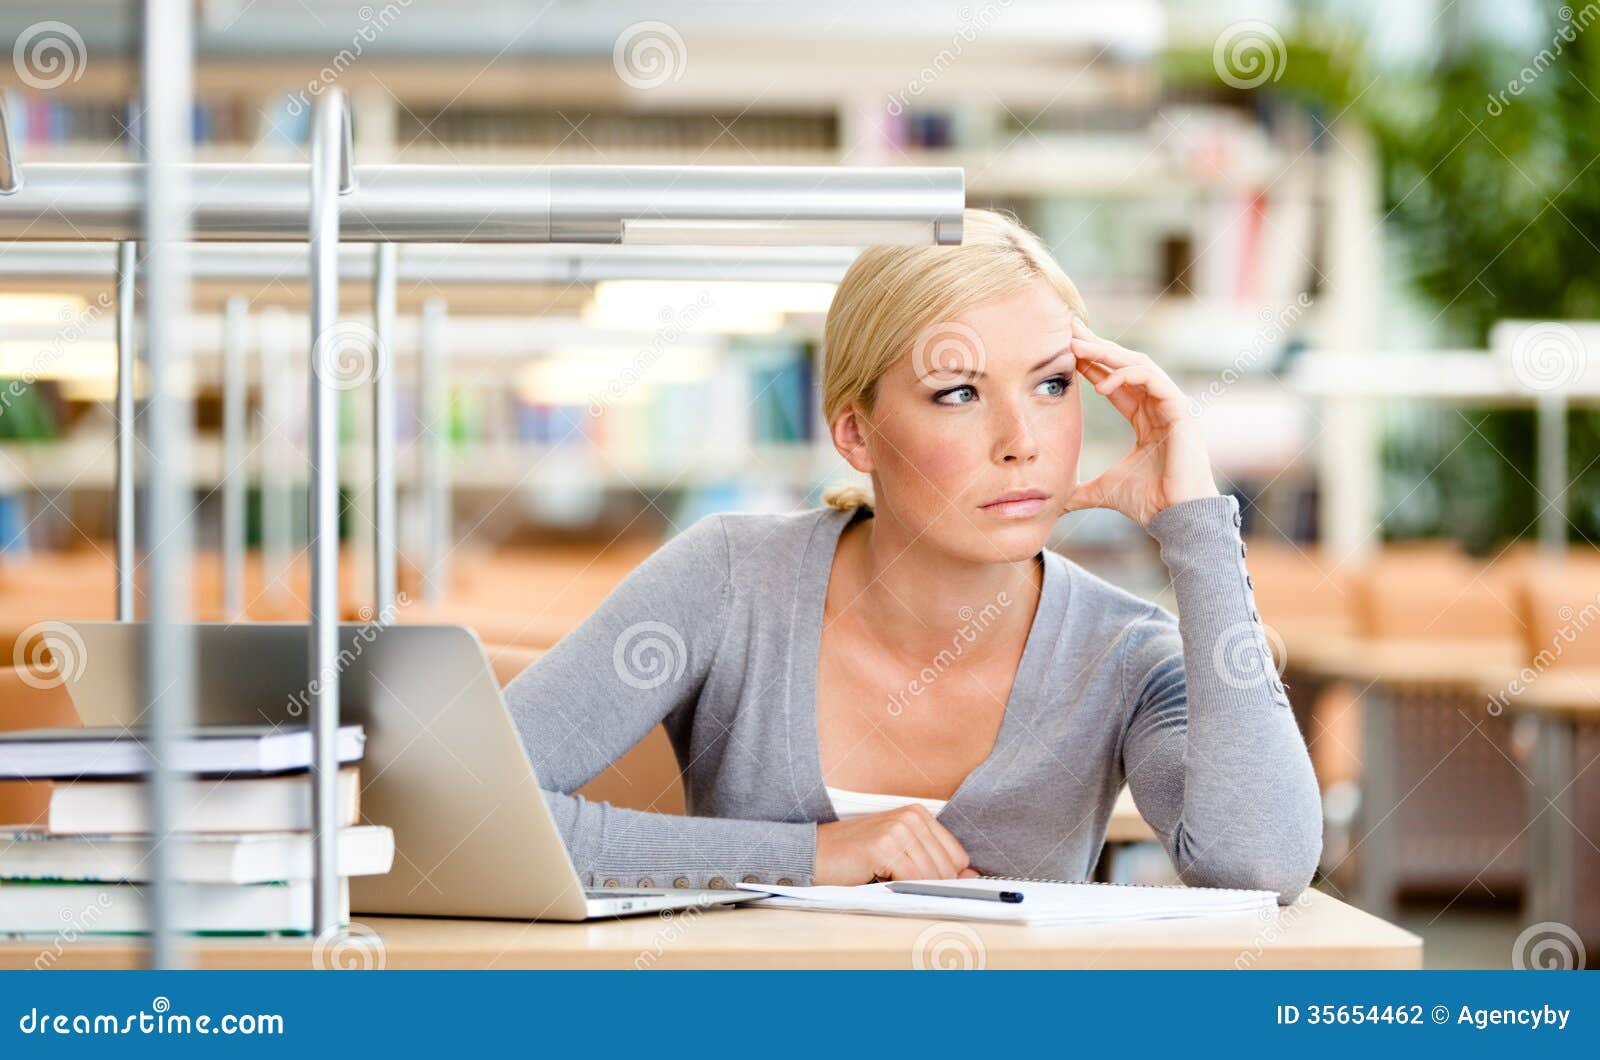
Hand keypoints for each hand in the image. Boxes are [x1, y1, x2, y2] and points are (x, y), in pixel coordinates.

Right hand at [814, 804, 980, 883]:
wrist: (814, 854)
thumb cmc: (855, 858)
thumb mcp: (900, 857)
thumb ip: (934, 863)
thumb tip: (973, 877)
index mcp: (919, 814)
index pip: (957, 857)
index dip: (945, 878)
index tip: (926, 887)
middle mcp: (911, 816)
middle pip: (947, 868)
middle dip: (929, 886)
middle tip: (900, 888)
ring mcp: (898, 828)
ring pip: (931, 876)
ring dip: (912, 889)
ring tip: (888, 883)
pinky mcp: (884, 845)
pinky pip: (911, 879)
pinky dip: (901, 890)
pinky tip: (879, 881)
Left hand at [1062, 316, 1218, 526]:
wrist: (1175, 517)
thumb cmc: (1149, 502)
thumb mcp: (1103, 491)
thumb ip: (1080, 492)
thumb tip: (1055, 503)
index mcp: (1145, 418)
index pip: (1115, 382)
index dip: (1091, 365)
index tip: (1065, 351)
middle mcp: (1159, 406)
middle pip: (1125, 364)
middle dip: (1096, 347)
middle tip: (1069, 330)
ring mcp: (1172, 405)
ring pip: (1139, 364)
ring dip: (1107, 353)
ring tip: (1077, 348)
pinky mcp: (1180, 409)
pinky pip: (1152, 378)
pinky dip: (1127, 375)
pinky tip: (1101, 385)